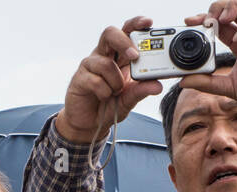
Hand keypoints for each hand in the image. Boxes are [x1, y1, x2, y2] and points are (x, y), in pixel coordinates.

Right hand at [57, 16, 163, 143]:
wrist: (89, 124)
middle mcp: (103, 56)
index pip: (126, 32)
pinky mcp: (79, 78)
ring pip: (105, 63)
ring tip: (115, 92)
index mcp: (118, 56)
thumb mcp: (129, 99)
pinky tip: (104, 97)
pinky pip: (95, 80)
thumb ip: (141, 91)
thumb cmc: (108, 106)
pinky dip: (104, 91)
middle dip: (124, 42)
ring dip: (115, 81)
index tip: (148, 23)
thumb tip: (157, 85)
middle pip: (110, 34)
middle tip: (134, 56)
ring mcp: (89, 66)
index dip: (136, 24)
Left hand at [179, 2, 236, 118]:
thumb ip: (207, 82)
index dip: (206, 18)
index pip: (220, 24)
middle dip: (218, 8)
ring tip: (221, 20)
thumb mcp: (229, 87)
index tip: (190, 21)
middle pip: (234, 7)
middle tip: (207, 20)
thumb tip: (183, 80)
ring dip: (233, 7)